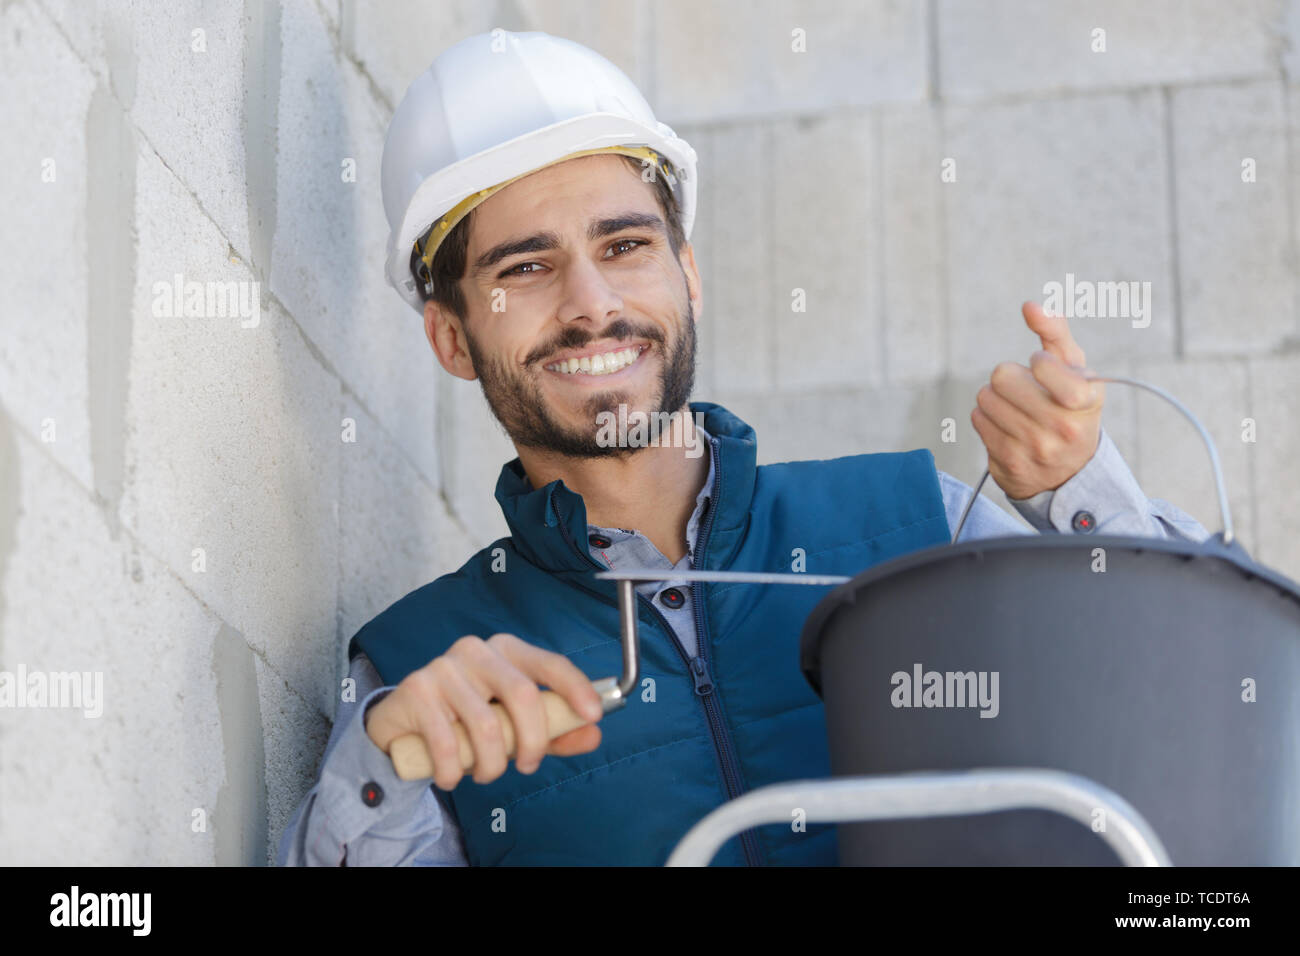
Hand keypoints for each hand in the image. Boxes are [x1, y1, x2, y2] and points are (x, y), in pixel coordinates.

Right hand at [364, 633, 603, 790]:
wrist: (401, 724)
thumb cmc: (466, 721)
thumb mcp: (513, 726)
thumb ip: (554, 731)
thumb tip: (593, 735)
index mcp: (507, 651)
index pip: (549, 663)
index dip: (576, 687)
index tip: (594, 715)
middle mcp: (477, 650)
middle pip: (523, 695)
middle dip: (533, 741)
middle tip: (529, 766)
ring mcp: (444, 667)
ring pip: (487, 726)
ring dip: (492, 765)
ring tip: (486, 774)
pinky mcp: (417, 690)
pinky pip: (447, 742)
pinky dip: (454, 771)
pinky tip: (452, 777)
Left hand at [970, 300, 1104, 499]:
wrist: (1069, 471)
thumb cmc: (1069, 406)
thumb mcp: (1075, 369)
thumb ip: (1055, 332)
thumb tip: (1029, 306)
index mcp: (1085, 400)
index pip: (1044, 365)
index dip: (1037, 361)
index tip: (1042, 367)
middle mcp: (1063, 428)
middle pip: (1002, 377)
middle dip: (1010, 377)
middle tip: (1026, 389)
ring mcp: (1034, 448)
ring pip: (986, 398)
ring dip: (996, 397)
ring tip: (1017, 408)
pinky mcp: (1008, 463)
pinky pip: (977, 419)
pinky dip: (988, 416)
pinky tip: (1007, 425)